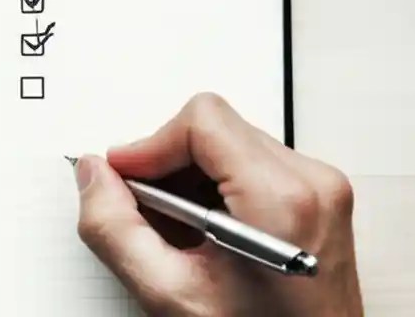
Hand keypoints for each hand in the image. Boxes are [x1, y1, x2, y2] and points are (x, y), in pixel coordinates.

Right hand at [75, 93, 361, 316]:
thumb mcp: (170, 295)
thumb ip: (115, 228)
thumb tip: (94, 176)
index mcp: (281, 200)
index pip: (202, 119)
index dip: (151, 144)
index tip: (125, 176)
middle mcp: (312, 183)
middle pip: (214, 128)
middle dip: (167, 165)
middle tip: (147, 214)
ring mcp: (321, 190)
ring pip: (230, 143)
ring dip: (189, 179)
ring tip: (179, 233)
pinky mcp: (319, 199)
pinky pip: (252, 165)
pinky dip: (215, 189)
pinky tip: (204, 234)